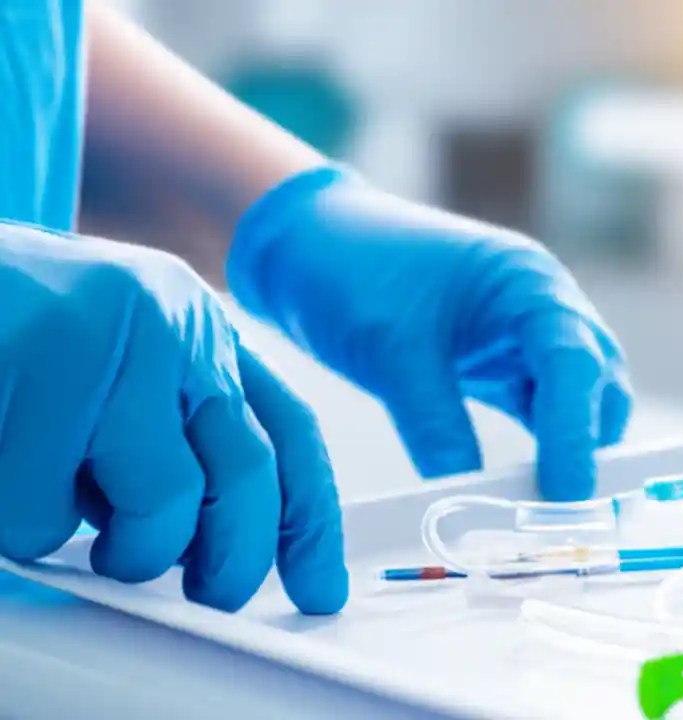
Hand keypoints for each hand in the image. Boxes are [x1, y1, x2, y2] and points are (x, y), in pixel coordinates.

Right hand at [0, 223, 346, 613]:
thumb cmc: (8, 329)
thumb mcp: (114, 371)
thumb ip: (169, 431)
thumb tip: (212, 542)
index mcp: (193, 324)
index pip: (287, 428)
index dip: (309, 516)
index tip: (318, 587)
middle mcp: (170, 322)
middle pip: (247, 474)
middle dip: (232, 558)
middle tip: (204, 594)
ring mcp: (112, 340)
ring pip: (161, 502)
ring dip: (115, 546)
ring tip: (59, 513)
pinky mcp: (43, 364)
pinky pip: (50, 508)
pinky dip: (24, 525)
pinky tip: (3, 475)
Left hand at [228, 167, 631, 499]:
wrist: (306, 241)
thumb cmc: (351, 271)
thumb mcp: (392, 355)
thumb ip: (437, 428)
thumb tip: (469, 501)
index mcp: (528, 284)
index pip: (573, 363)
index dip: (574, 432)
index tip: (563, 493)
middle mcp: (543, 306)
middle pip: (596, 384)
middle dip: (586, 444)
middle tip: (558, 513)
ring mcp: (525, 335)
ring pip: (576, 402)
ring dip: (566, 450)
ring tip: (537, 509)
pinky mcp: (501, 363)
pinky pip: (538, 411)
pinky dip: (536, 448)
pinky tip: (516, 488)